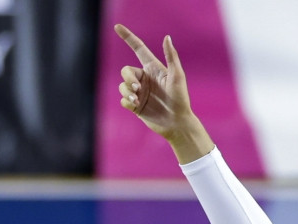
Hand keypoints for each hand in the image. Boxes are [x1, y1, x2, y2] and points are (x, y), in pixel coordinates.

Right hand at [114, 24, 213, 162]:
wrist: (177, 123)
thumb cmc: (180, 99)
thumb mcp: (177, 76)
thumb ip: (171, 57)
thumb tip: (167, 37)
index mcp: (153, 69)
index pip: (138, 49)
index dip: (128, 37)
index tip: (117, 26)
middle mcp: (145, 79)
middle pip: (125, 71)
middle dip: (128, 78)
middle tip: (138, 88)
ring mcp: (139, 92)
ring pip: (122, 86)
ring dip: (127, 91)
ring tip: (137, 99)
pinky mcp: (136, 106)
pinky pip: (123, 100)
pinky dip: (127, 102)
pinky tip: (136, 106)